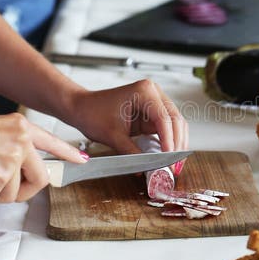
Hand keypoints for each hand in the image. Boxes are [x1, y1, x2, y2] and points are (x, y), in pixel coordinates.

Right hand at [0, 113, 88, 204]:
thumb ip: (10, 150)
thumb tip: (20, 174)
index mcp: (20, 126)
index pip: (51, 141)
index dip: (67, 153)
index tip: (81, 160)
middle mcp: (22, 139)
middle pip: (40, 179)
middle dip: (21, 193)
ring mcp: (13, 158)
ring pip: (13, 194)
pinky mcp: (0, 176)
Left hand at [66, 79, 187, 154]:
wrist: (81, 108)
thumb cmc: (92, 113)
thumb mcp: (113, 136)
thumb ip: (132, 152)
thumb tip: (148, 167)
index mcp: (144, 92)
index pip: (164, 118)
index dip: (169, 140)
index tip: (169, 158)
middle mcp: (153, 93)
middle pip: (176, 120)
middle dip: (177, 144)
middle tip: (175, 165)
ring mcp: (154, 102)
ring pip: (175, 124)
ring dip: (176, 143)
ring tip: (174, 164)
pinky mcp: (152, 113)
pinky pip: (166, 128)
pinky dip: (169, 142)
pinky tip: (168, 156)